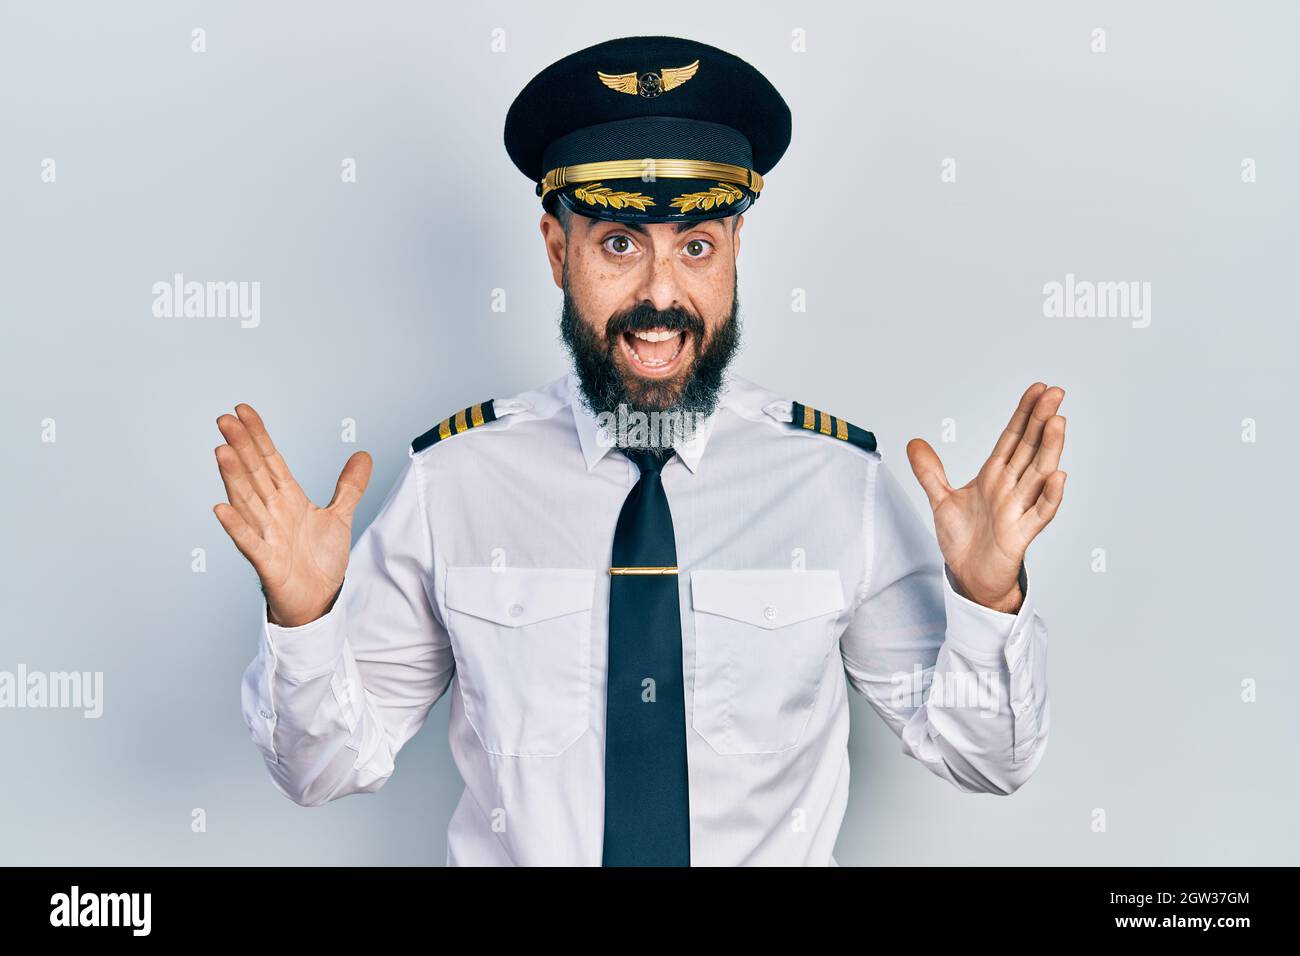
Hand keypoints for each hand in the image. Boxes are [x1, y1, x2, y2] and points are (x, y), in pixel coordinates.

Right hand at [212, 404, 372, 626]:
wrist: (318, 601)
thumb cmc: (319, 561)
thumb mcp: (339, 517)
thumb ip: (349, 487)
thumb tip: (363, 455)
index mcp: (288, 499)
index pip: (270, 461)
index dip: (258, 437)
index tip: (243, 411)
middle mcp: (273, 513)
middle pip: (254, 474)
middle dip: (241, 447)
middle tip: (224, 420)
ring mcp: (267, 535)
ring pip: (247, 501)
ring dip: (234, 478)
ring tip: (221, 451)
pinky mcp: (267, 561)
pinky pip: (249, 542)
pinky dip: (236, 527)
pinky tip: (221, 509)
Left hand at [906, 383, 1066, 612]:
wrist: (969, 576)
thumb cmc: (964, 540)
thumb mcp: (941, 500)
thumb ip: (930, 471)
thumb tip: (914, 443)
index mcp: (994, 476)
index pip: (1013, 438)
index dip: (1024, 414)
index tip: (1037, 389)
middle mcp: (1010, 488)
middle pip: (1029, 449)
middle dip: (1042, 421)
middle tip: (1056, 393)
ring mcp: (1018, 509)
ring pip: (1038, 474)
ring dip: (1050, 449)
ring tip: (1059, 422)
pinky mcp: (1020, 534)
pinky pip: (1040, 513)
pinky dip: (1049, 496)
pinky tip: (1058, 476)